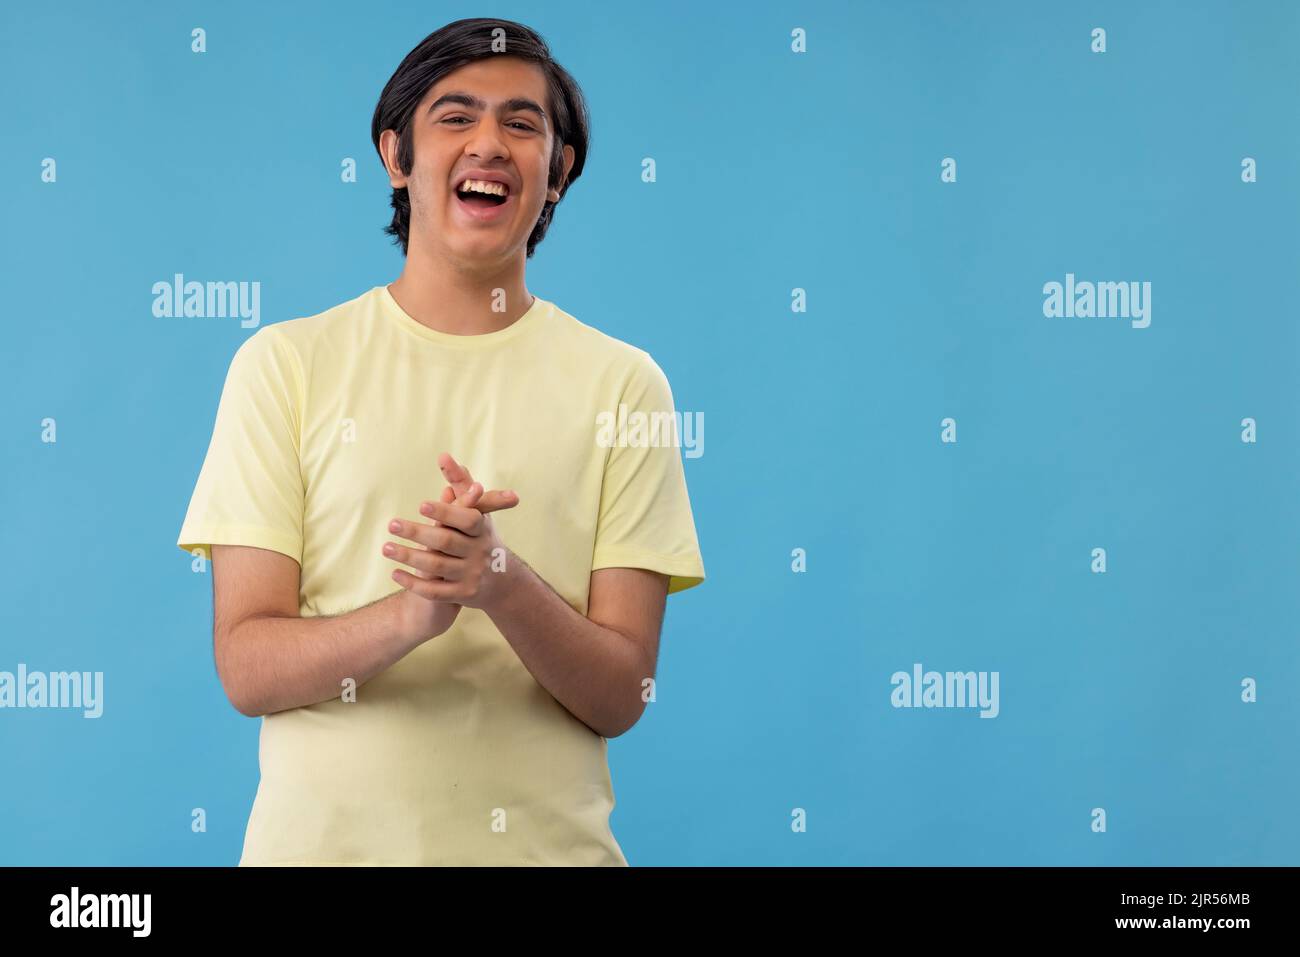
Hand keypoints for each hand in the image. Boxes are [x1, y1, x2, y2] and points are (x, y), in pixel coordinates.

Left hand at [389, 488, 510, 611]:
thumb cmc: (480, 537)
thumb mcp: (478, 511)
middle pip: (446, 542)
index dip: (445, 512)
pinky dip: (413, 583)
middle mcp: (479, 551)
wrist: (501, 582)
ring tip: (386, 547)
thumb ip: (461, 485)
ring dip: (409, 557)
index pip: (466, 518)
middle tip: (391, 524)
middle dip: (417, 533)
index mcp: (481, 529)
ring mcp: (472, 575)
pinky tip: (394, 573)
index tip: (421, 504)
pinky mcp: (464, 595)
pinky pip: (435, 591)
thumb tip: (444, 456)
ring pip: (437, 566)